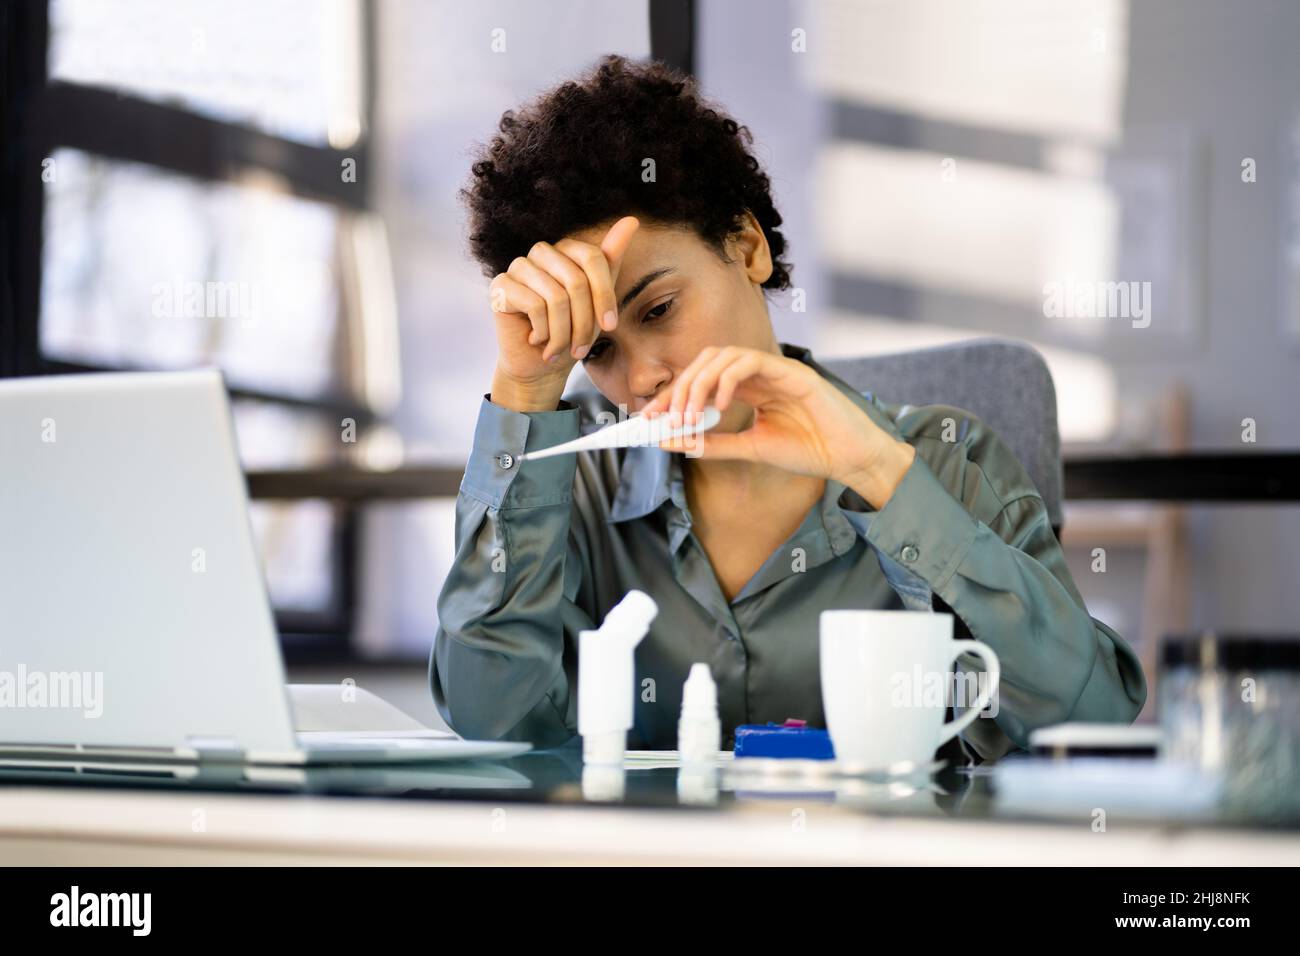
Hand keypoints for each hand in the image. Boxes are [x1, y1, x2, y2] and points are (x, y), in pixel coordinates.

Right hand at [488, 216, 639, 408]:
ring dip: (563, 334)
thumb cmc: (570, 332)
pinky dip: (543, 333)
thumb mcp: (598, 299)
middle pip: (576, 281)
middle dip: (584, 322)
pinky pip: (535, 306)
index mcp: (565, 249)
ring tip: (559, 348)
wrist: (538, 365)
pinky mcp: (500, 285)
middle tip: (579, 348)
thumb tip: (632, 219)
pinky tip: (537, 340)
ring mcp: (519, 266)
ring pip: (556, 298)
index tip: (609, 326)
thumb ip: (611, 259)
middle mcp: (541, 252)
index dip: (605, 295)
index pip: (593, 258)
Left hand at [640, 345, 916, 507]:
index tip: (650, 419)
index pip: (701, 378)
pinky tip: (718, 405)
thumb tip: (673, 441)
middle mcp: (759, 373)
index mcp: (749, 388)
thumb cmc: (810, 450)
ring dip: (698, 383)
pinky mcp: (792, 372)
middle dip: (678, 387)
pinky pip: (750, 362)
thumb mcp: (751, 449)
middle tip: (662, 416)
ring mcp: (776, 369)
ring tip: (689, 414)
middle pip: (706, 361)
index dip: (673, 395)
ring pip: (723, 356)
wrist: (850, 458)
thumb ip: (714, 444)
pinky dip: (727, 380)